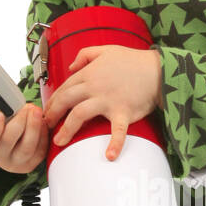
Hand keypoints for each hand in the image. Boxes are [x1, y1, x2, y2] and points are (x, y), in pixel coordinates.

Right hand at [0, 99, 48, 174]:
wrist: (8, 140)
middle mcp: (0, 156)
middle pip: (9, 141)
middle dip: (20, 121)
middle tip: (27, 107)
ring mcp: (17, 161)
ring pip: (27, 147)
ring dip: (34, 127)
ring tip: (36, 111)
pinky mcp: (32, 162)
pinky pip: (40, 150)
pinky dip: (43, 134)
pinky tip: (42, 121)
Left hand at [43, 45, 161, 160]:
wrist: (158, 70)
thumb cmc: (133, 60)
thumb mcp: (106, 50)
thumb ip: (85, 54)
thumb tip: (71, 66)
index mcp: (89, 74)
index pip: (65, 88)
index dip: (53, 100)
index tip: (47, 111)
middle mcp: (95, 87)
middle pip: (66, 101)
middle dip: (53, 114)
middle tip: (47, 126)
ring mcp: (108, 100)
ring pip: (80, 114)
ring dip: (68, 129)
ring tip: (60, 141)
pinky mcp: (123, 112)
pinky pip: (117, 131)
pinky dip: (114, 144)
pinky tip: (109, 156)